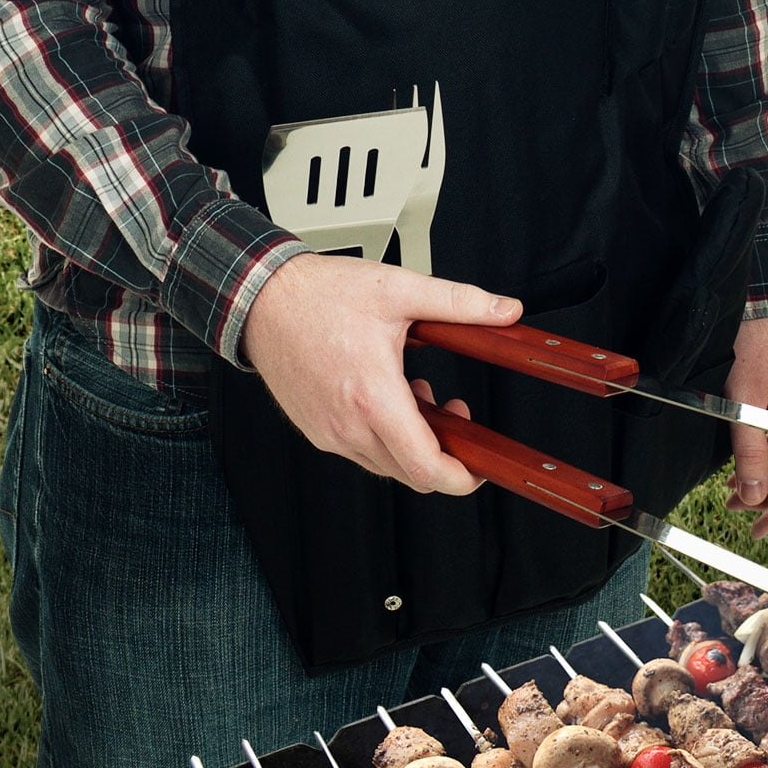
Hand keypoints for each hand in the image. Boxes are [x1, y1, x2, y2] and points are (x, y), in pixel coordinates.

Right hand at [242, 252, 520, 492]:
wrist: (263, 298)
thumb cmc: (319, 295)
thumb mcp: (399, 289)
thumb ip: (458, 301)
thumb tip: (504, 310)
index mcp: (373, 397)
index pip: (425, 467)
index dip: (461, 477)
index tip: (479, 468)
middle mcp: (348, 426)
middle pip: (410, 473)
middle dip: (443, 452)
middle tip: (454, 413)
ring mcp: (329, 433)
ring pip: (386, 464)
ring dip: (412, 442)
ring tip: (418, 394)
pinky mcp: (316, 431)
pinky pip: (361, 451)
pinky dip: (384, 436)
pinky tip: (387, 396)